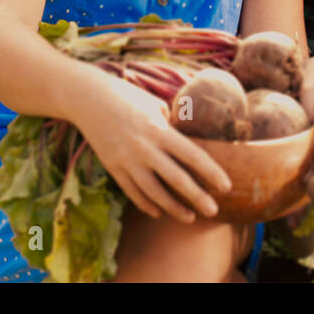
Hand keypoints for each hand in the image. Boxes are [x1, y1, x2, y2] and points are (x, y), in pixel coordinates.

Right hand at [73, 71, 231, 223]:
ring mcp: (127, 160)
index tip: (226, 186)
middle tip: (214, 210)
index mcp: (159, 129)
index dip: (211, 172)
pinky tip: (159, 212)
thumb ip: (171, 123)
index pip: (192, 155)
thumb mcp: (154, 104)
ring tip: (190, 217)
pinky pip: (132, 192)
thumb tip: (187, 136)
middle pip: (176, 179)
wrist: (87, 98)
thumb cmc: (126, 96)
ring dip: (173, 207)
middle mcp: (144, 147)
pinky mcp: (113, 167)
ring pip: (154, 192)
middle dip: (197, 197)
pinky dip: (147, 204)